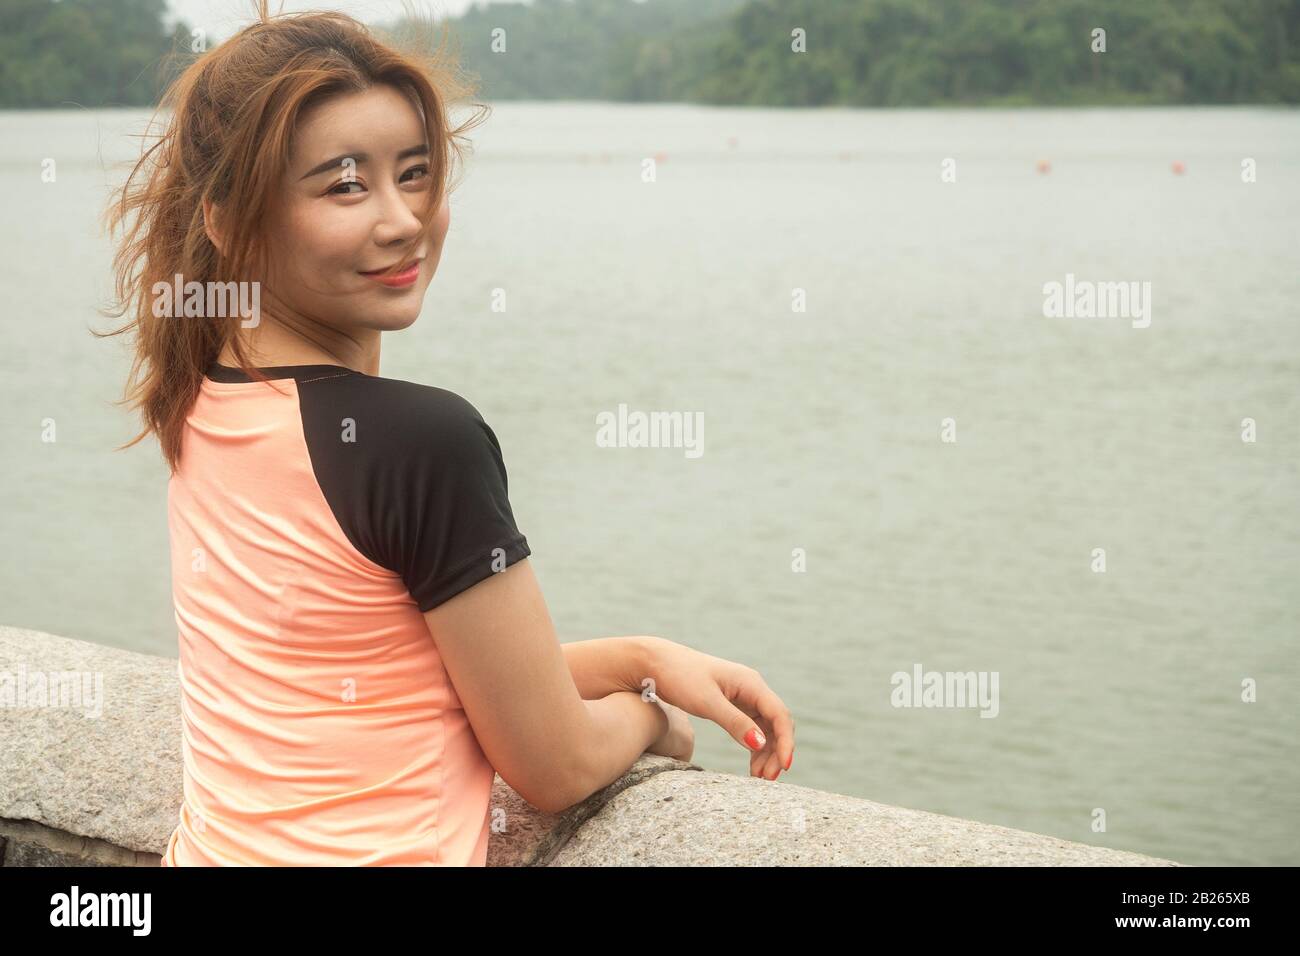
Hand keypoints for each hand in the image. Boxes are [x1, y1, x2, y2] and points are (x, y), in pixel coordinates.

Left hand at [630, 637, 794, 780]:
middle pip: (777, 724)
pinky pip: (752, 728)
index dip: (786, 742)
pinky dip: (754, 747)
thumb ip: (734, 722)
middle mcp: (752, 688)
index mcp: (750, 683)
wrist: (656, 663)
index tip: (784, 767)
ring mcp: (743, 696)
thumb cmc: (679, 677)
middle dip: (777, 752)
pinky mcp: (732, 704)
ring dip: (767, 753)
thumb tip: (760, 743)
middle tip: (767, 780)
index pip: (779, 715)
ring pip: (766, 728)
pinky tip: (752, 765)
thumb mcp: (706, 702)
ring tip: (759, 778)